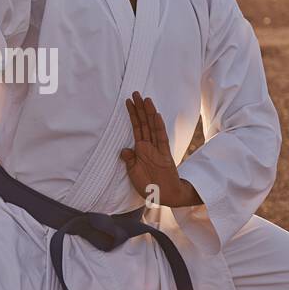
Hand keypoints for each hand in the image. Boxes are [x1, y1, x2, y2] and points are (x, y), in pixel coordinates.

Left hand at [120, 91, 182, 206]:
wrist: (164, 196)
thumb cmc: (148, 185)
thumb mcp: (133, 172)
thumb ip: (129, 160)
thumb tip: (123, 150)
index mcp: (141, 149)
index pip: (136, 127)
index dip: (132, 115)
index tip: (128, 101)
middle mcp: (149, 146)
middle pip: (144, 123)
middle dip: (140, 108)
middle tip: (135, 93)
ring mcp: (157, 149)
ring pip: (152, 127)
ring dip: (149, 113)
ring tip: (146, 99)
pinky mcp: (165, 155)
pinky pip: (161, 138)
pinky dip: (159, 127)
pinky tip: (156, 116)